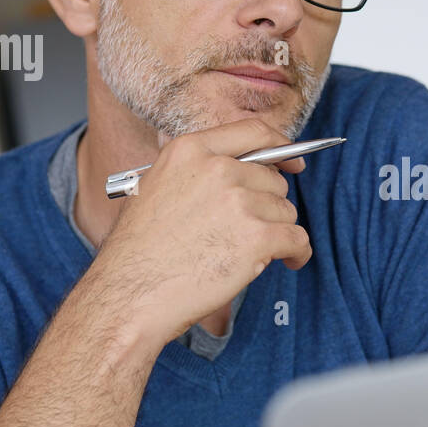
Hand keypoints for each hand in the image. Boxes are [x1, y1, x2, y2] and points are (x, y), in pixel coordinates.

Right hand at [91, 119, 312, 348]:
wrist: (129, 295)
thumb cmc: (138, 251)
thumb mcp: (156, 187)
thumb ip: (198, 171)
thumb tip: (243, 170)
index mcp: (191, 150)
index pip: (254, 132)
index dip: (282, 147)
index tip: (294, 163)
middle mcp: (217, 168)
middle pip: (273, 181)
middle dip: (267, 208)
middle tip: (245, 234)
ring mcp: (238, 201)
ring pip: (286, 212)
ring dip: (277, 234)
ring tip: (248, 255)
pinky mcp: (256, 237)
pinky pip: (297, 239)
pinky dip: (298, 253)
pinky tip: (289, 262)